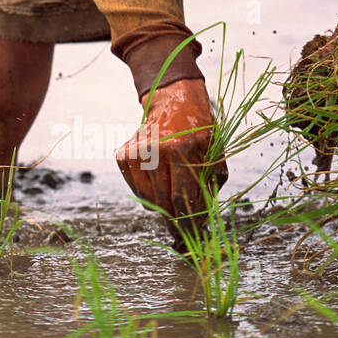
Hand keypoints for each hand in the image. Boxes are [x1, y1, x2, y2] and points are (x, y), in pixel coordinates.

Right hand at [116, 78, 227, 232]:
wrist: (173, 102)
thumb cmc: (199, 130)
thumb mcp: (214, 153)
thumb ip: (210, 185)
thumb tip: (202, 218)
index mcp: (181, 149)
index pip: (181, 197)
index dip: (186, 220)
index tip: (190, 234)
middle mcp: (155, 150)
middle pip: (162, 202)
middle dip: (173, 220)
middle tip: (180, 230)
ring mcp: (136, 152)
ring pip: (148, 199)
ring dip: (162, 207)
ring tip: (174, 201)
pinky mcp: (123, 155)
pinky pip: (137, 189)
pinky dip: (149, 194)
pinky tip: (160, 182)